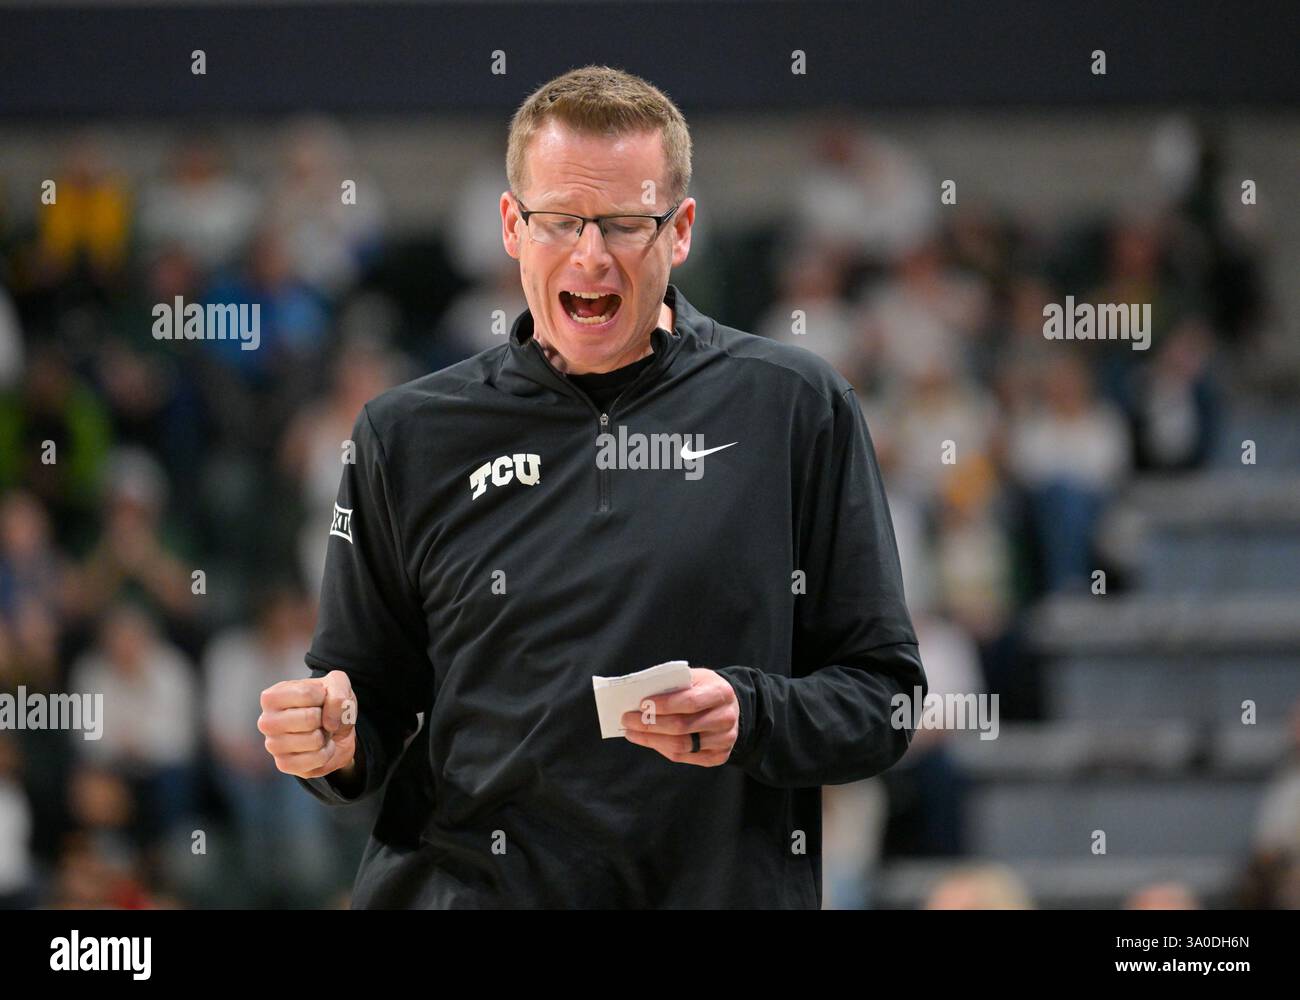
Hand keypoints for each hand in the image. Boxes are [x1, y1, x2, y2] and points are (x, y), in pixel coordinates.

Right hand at [258, 670, 356, 778]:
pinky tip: (318, 747)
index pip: (306, 693)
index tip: (320, 700)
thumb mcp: (338, 684)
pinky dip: (326, 752)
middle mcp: (267, 721)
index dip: (324, 696)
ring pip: (314, 740)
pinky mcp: (284, 764)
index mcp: (272, 696)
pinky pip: (316, 759)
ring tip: (318, 731)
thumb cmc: (328, 704)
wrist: (335, 731)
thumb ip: (339, 692)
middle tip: (320, 719)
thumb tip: (330, 723)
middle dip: (325, 718)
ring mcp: (273, 745)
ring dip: (325, 736)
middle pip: (310, 718)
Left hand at [621, 667, 738, 766]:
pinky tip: (649, 741)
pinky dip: (662, 749)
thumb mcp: (695, 677)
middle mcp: (725, 718)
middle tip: (627, 719)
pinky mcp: (718, 756)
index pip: (689, 702)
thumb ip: (673, 684)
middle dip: (649, 724)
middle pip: (682, 727)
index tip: (641, 704)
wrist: (732, 706)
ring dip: (651, 740)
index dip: (664, 705)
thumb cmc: (705, 689)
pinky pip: (684, 757)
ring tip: (632, 732)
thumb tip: (640, 696)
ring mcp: (724, 740)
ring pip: (681, 746)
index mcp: (721, 693)